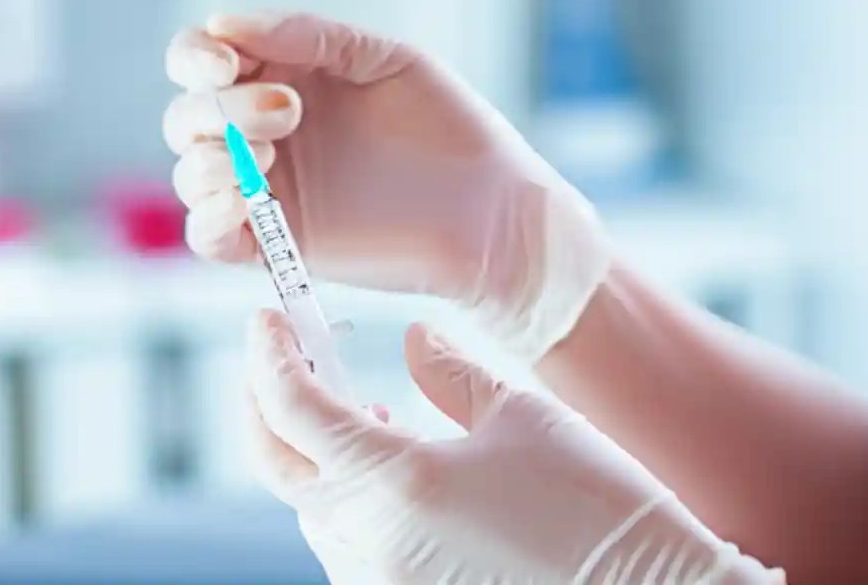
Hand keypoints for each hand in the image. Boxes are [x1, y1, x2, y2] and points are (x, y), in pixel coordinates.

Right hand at [164, 12, 608, 358]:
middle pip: (187, 117)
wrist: (492, 215)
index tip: (225, 62)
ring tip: (273, 156)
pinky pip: (210, 236)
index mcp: (281, 76)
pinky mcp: (276, 246)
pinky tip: (245, 204)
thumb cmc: (451, 130)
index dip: (195, 56)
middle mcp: (263, 133)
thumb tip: (223, 23)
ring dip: (212, 160)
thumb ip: (310, 36)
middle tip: (289, 112)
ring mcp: (267, 191)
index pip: (202, 59)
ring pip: (190, 173)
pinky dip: (210, 218)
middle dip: (220, 110)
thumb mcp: (386, 60)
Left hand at [245, 309, 781, 584]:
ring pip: (312, 509)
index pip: (292, 406)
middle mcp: (372, 543)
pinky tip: (390, 475)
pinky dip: (348, 501)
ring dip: (315, 454)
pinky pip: (347, 547)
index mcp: (395, 483)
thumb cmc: (598, 508)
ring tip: (361, 407)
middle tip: (287, 357)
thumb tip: (409, 339)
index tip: (270, 319)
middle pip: (279, 464)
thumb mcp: (522, 416)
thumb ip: (448, 372)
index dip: (271, 355)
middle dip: (268, 403)